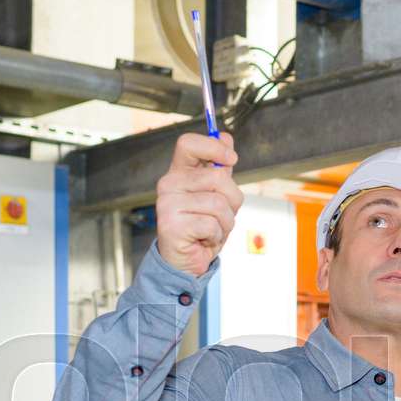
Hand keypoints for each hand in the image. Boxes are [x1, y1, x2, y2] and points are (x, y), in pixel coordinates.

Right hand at [155, 131, 242, 276]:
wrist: (186, 262)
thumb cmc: (201, 228)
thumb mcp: (215, 195)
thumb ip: (219, 168)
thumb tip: (226, 137)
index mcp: (178, 173)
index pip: (188, 143)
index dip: (214, 147)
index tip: (231, 159)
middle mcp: (169, 185)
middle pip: (217, 177)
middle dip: (232, 200)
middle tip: (222, 215)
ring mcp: (168, 205)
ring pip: (219, 204)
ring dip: (226, 222)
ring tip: (213, 230)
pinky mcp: (171, 226)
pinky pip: (212, 225)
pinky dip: (217, 236)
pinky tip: (204, 240)